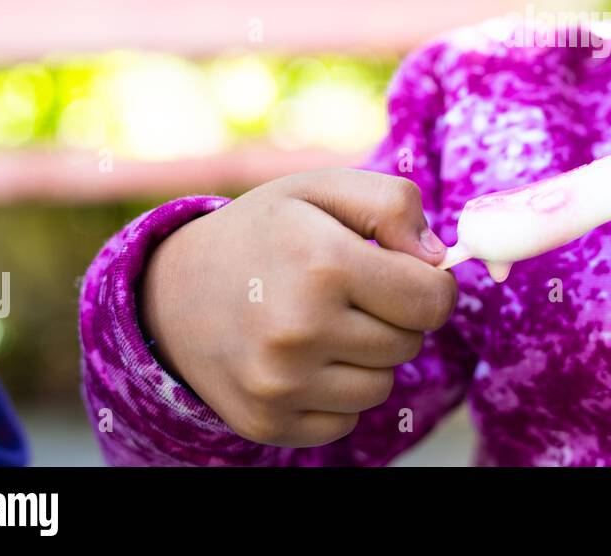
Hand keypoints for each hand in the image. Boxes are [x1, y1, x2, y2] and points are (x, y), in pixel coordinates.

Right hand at [138, 169, 456, 447]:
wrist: (171, 291)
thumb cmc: (264, 233)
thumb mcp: (322, 189)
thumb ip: (393, 204)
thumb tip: (438, 260)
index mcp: (322, 263)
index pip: (433, 300)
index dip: (431, 284)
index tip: (406, 272)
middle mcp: (299, 329)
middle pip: (410, 344)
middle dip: (394, 317)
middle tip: (351, 293)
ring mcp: (280, 383)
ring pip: (381, 387)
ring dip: (367, 358)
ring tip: (324, 323)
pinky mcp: (268, 421)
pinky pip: (346, 420)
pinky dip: (335, 394)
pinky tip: (303, 359)